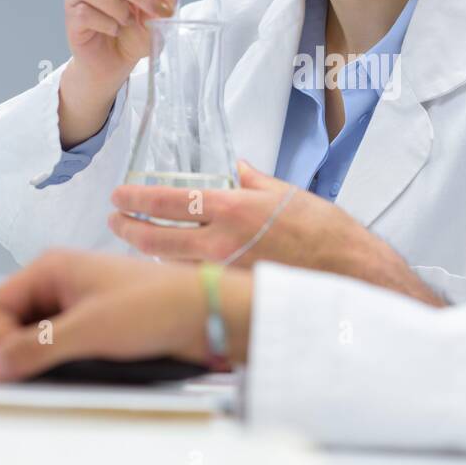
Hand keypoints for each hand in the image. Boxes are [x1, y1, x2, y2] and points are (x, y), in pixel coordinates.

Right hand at [0, 249, 254, 380]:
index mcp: (52, 266)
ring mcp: (78, 301)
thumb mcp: (88, 330)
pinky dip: (66, 358)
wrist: (206, 313)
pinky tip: (88, 362)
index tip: (13, 365)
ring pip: (38, 336)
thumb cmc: (159, 304)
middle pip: (13, 322)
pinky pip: (62, 343)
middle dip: (23, 349)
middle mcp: (61, 280)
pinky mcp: (95, 321)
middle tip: (46, 367)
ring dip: (47, 356)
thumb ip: (34, 349)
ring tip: (77, 361)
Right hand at [65, 0, 176, 76]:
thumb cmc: (135, 31)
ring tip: (128, 21)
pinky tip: (114, 30)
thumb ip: (162, 1)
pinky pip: (84, 12)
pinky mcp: (70, 14)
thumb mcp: (157, 15)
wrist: (115, 60)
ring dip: (117, 7)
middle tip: (160, 10)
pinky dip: (107, 24)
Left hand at [108, 161, 444, 304]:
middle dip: (129, 229)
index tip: (120, 195)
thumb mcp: (287, 193)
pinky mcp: (234, 294)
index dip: (138, 198)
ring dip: (149, 253)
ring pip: (172, 264)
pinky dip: (180, 273)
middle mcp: (222, 243)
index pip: (170, 201)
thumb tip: (239, 169)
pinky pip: (196, 282)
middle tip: (114, 220)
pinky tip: (173, 269)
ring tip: (137, 242)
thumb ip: (255, 182)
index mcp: (234, 209)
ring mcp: (225, 273)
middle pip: (158, 238)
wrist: (351, 272)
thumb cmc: (326, 233)